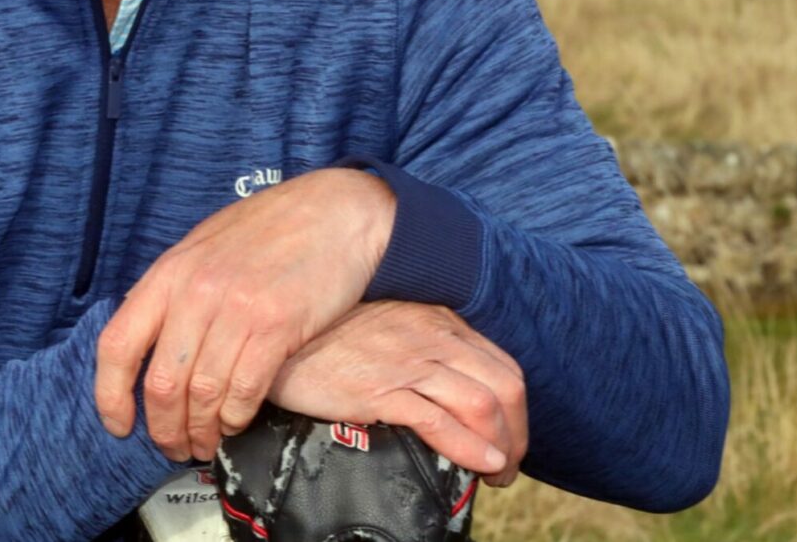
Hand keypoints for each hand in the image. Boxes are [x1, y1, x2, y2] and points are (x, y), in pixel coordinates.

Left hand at [93, 167, 395, 461]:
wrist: (338, 210)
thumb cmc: (275, 227)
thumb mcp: (208, 244)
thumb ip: (177, 288)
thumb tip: (151, 336)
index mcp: (170, 272)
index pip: (118, 344)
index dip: (109, 396)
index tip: (120, 425)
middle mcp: (196, 291)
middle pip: (161, 383)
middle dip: (165, 428)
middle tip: (176, 446)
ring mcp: (236, 308)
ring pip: (202, 394)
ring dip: (203, 430)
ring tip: (207, 442)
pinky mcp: (277, 326)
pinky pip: (244, 390)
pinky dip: (237, 417)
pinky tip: (238, 421)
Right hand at [269, 300, 527, 486]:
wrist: (279, 332)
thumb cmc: (331, 336)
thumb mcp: (388, 329)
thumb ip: (421, 349)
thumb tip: (447, 389)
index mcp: (439, 322)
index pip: (502, 366)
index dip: (516, 410)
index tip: (511, 438)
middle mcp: (433, 337)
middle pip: (503, 386)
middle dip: (517, 432)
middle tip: (510, 465)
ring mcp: (408, 362)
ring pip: (482, 403)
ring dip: (502, 445)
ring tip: (498, 474)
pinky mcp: (379, 389)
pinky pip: (439, 420)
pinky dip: (470, 446)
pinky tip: (482, 463)